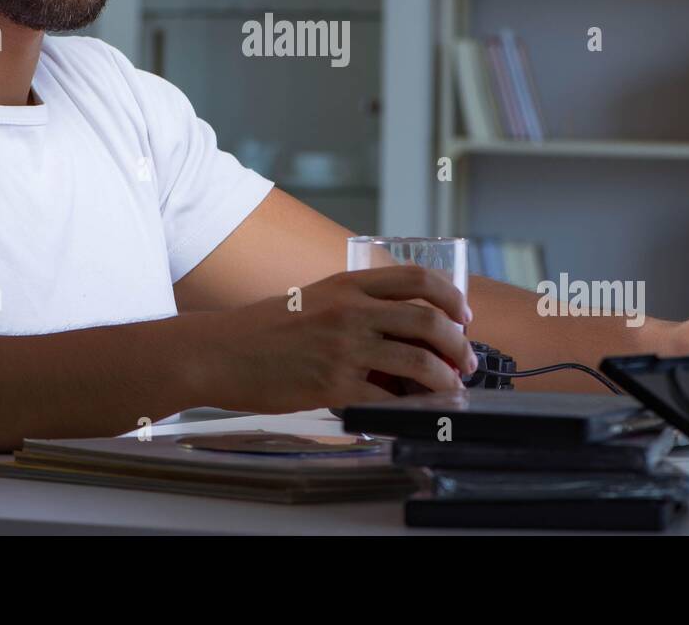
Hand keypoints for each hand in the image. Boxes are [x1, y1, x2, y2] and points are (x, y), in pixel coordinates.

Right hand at [202, 266, 478, 412]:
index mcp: (348, 285)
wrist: (221, 352)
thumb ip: (355, 308)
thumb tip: (398, 334)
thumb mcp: (315, 300)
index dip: (451, 297)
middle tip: (466, 361)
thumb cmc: (264, 329)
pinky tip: (419, 409)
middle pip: (428, 321)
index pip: (417, 280)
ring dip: (446, 378)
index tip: (463, 316)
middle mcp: (352, 311)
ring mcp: (345, 348)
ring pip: (419, 361)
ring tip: (452, 388)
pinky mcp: (335, 385)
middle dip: (458, 345)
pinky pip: (390, 397)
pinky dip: (414, 405)